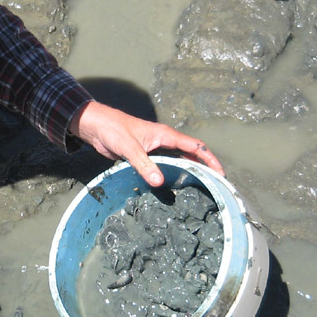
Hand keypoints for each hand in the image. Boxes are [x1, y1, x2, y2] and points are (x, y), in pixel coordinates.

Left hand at [72, 101, 223, 185]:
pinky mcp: (144, 156)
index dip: (210, 159)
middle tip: (214, 186)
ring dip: (187, 172)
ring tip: (198, 189)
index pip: (195, 147)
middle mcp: (164, 141)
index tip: (221, 173)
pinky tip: (172, 187)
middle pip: (190, 155)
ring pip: (177, 162)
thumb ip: (143, 164)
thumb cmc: (113, 129)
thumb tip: (159, 182)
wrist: (95, 126)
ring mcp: (154, 149)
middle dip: (203, 168)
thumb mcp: (129, 147)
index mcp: (166, 135)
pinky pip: (162, 167)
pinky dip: (170, 175)